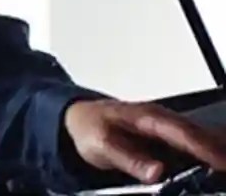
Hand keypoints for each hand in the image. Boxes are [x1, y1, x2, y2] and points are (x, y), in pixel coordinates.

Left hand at [64, 98, 225, 183]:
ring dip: (216, 151)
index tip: (222, 162)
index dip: (204, 148)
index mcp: (147, 118)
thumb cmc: (91, 127)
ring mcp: (167, 128)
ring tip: (224, 167)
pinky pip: (193, 145)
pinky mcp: (168, 138)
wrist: (80, 118)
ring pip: (200, 138)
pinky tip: (215, 166)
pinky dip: (207, 154)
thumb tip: (156, 172)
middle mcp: (162, 120)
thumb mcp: (102, 144)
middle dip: (219, 150)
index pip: (182, 133)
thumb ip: (129, 158)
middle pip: (199, 134)